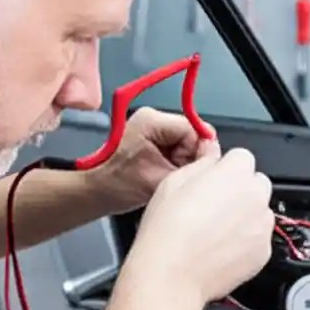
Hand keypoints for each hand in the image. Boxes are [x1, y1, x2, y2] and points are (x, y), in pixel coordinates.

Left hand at [87, 107, 215, 214]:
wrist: (96, 192)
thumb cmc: (118, 186)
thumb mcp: (161, 179)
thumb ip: (191, 166)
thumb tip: (212, 157)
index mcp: (152, 120)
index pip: (194, 130)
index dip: (197, 153)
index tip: (191, 171)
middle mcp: (152, 117)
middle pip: (191, 135)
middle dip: (190, 157)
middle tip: (175, 177)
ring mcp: (152, 126)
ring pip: (186, 142)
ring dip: (182, 161)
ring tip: (167, 177)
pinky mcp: (152, 136)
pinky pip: (177, 146)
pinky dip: (175, 161)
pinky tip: (164, 173)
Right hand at [127, 146, 274, 303]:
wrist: (172, 275)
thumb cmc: (168, 229)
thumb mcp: (174, 181)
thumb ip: (203, 163)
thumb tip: (213, 155)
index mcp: (236, 172)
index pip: (242, 157)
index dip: (225, 169)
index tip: (212, 181)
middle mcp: (256, 195)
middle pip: (256, 183)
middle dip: (239, 190)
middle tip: (212, 206)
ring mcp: (263, 225)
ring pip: (259, 211)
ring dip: (244, 215)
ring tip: (213, 230)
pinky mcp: (263, 252)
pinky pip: (258, 239)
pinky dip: (246, 241)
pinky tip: (220, 248)